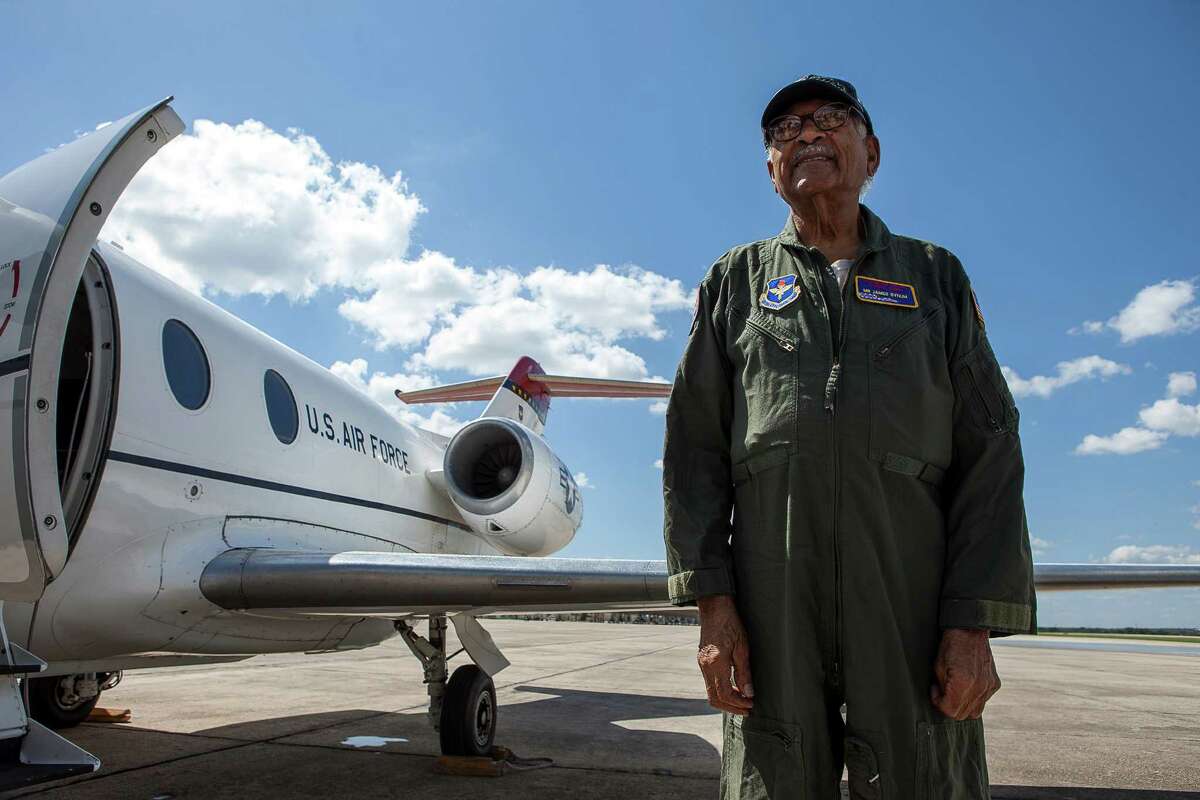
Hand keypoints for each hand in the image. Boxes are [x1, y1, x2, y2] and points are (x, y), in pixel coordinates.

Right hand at [696, 594, 753, 714]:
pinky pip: (709, 683)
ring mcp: (701, 664)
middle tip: (747, 709)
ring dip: (726, 700)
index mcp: (716, 662)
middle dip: (731, 707)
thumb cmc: (731, 624)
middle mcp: (705, 666)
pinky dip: (721, 691)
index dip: (738, 704)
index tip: (751, 705)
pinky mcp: (702, 661)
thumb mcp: (742, 647)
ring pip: (710, 692)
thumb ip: (744, 672)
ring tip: (742, 701)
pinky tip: (733, 688)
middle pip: (714, 698)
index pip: (724, 694)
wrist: (714, 608)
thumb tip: (748, 693)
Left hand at [930, 627, 999, 719]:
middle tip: (942, 692)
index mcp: (963, 683)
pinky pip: (983, 700)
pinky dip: (973, 698)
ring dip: (962, 705)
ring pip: (975, 711)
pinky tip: (966, 685)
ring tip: (954, 690)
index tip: (935, 692)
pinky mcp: (994, 684)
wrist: (970, 631)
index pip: (950, 711)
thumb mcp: (939, 667)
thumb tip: (942, 701)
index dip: (939, 704)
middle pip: (963, 715)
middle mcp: (979, 688)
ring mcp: (989, 687)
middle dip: (949, 706)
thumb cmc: (951, 646)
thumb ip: (942, 689)